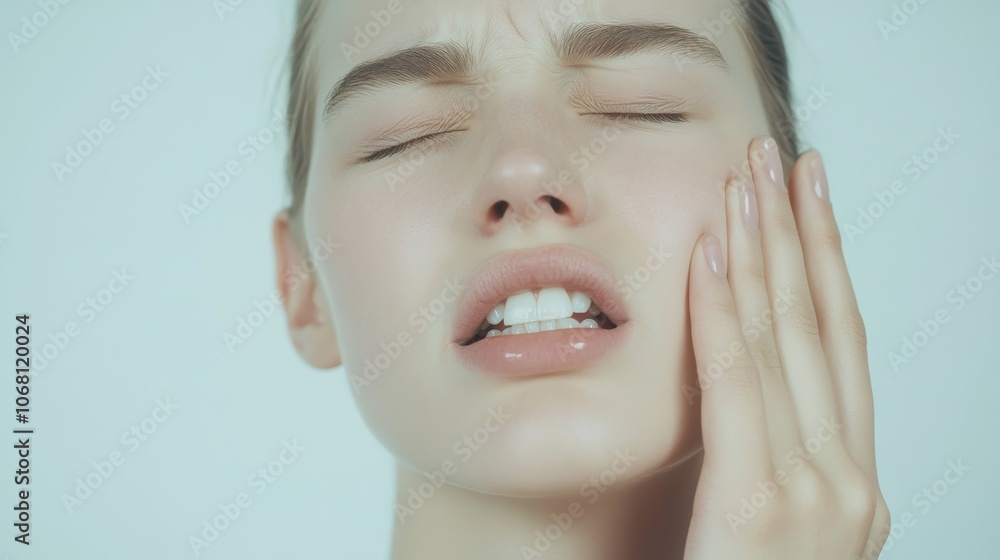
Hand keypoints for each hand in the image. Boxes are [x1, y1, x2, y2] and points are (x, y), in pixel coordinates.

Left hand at [682, 137, 889, 558]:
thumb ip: (768, 467)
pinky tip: (711, 251)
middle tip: (784, 160)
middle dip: (802, 234)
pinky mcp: (762, 509)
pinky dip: (722, 312)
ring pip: (787, 340)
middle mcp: (849, 480)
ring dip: (764, 249)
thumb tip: (749, 408)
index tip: (804, 200)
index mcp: (851, 482)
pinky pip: (738, 385)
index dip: (825, 265)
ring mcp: (818, 495)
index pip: (840, 346)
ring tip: (748, 178)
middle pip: (824, 327)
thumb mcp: (767, 529)